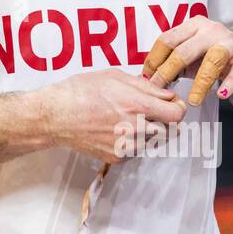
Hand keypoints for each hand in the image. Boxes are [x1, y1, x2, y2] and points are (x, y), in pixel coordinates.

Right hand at [39, 69, 186, 163]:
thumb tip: (166, 94)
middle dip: (166, 121)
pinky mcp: (117, 157)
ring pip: (154, 142)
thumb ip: (144, 86)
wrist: (55, 116)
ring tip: (130, 121)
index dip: (177, 108)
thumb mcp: (113, 76)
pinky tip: (117, 131)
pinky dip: (134, 143)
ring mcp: (126, 146)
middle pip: (171, 131)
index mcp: (136, 104)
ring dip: (150, 132)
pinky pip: (137, 151)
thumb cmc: (79, 91)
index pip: (177, 114)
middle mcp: (134, 127)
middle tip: (153, 112)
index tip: (171, 105)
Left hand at [143, 15, 232, 103]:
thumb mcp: (191, 55)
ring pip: (211, 61)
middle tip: (160, 90)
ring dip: (199, 83)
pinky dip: (229, 84)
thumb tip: (149, 78)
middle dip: (168, 71)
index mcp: (193, 26)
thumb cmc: (214, 57)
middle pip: (184, 51)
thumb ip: (172, 62)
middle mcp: (211, 30)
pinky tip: (221, 94)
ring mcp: (230, 44)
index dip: (154, 59)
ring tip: (192, 101)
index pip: (167, 40)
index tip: (146, 77)